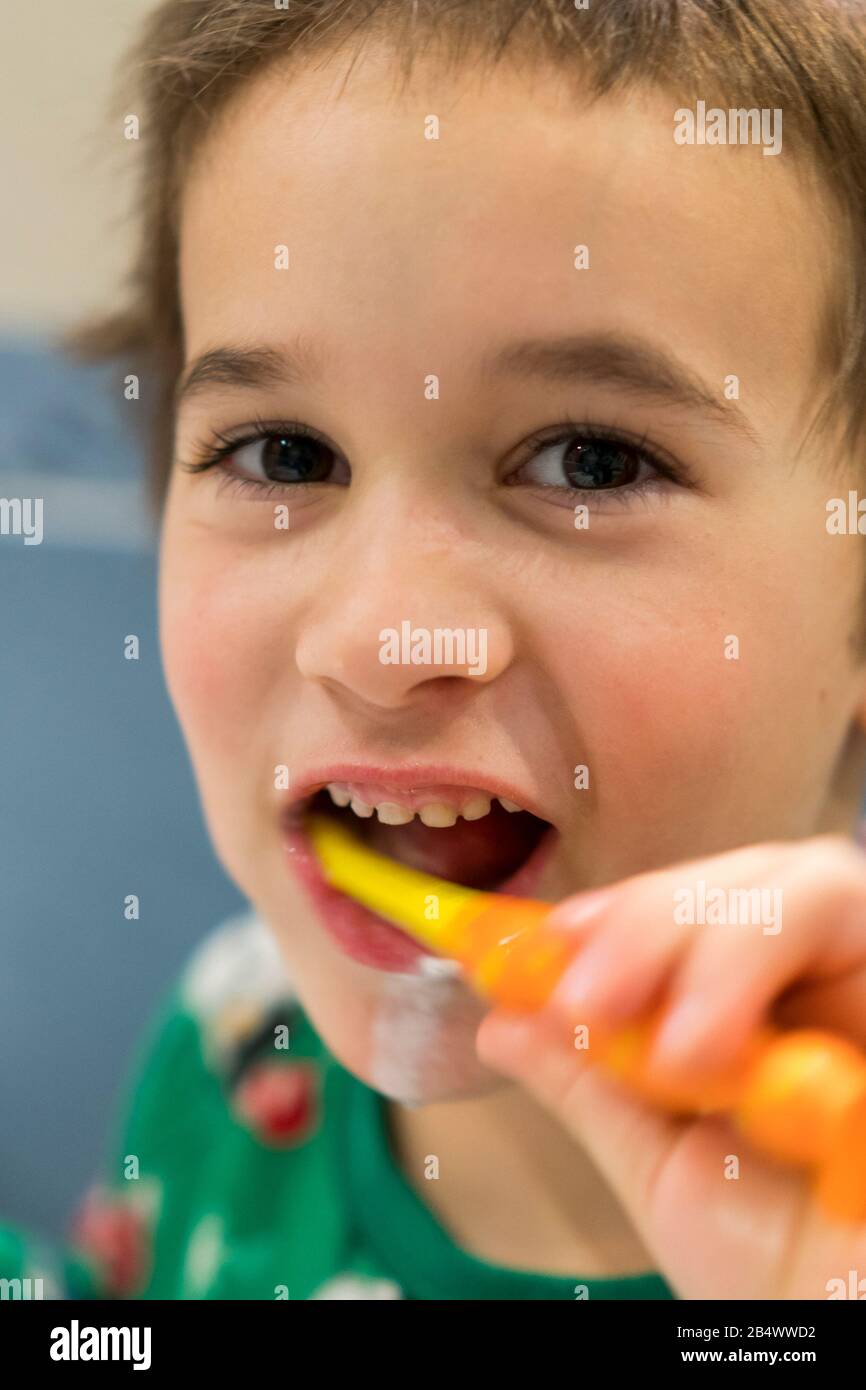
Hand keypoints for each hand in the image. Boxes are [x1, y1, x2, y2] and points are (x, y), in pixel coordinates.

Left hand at [475, 835, 865, 1298]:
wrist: (842, 1328)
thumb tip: (501, 1020)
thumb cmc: (776, 1268)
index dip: (623, 908)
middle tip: (586, 1000)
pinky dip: (764, 970)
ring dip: (714, 949)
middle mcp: (823, 978)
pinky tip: (717, 1049)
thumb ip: (590, 1083)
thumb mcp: (661, 1164)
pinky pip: (855, 923)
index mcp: (760, 1000)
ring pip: (806, 887)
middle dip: (654, 923)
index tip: (545, 943)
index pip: (693, 903)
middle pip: (747, 878)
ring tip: (671, 1050)